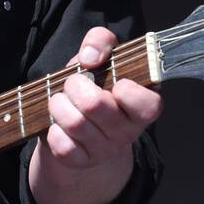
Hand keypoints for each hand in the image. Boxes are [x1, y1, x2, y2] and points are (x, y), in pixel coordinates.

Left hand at [41, 26, 162, 170]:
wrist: (77, 125)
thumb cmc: (93, 86)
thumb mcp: (101, 58)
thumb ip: (101, 41)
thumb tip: (90, 56)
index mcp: (142, 106)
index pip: (149, 106)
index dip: (128, 92)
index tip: (115, 82)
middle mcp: (128, 131)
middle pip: (95, 105)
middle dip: (74, 86)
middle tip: (73, 84)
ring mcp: (105, 150)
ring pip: (74, 123)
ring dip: (59, 105)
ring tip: (61, 101)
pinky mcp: (82, 162)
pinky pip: (62, 145)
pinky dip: (53, 130)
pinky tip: (58, 125)